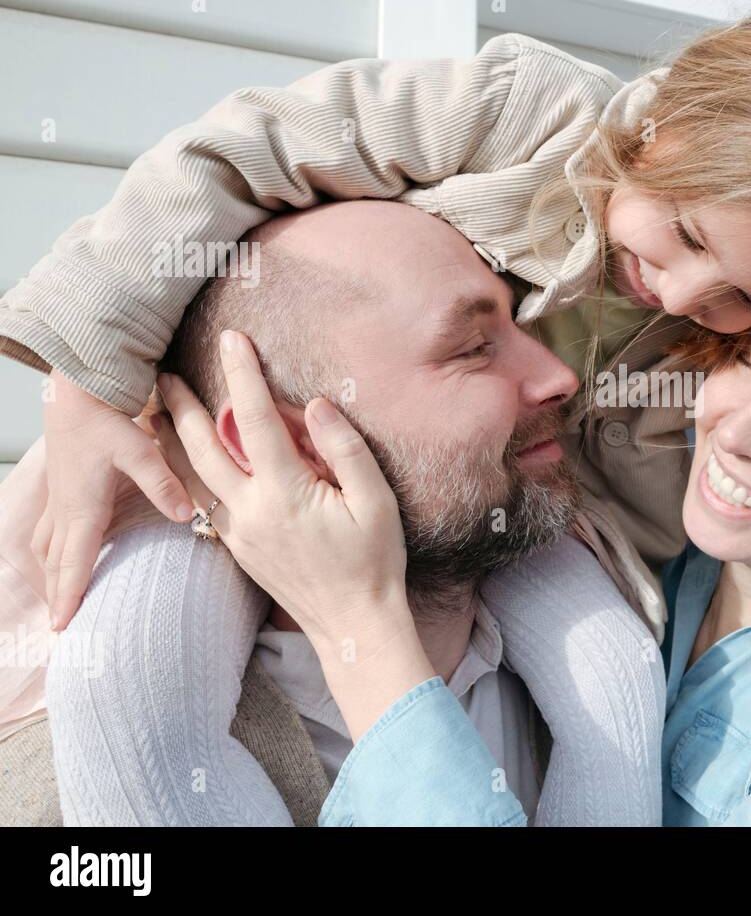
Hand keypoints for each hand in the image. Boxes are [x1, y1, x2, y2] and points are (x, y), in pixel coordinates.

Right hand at [34, 370, 191, 628]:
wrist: (77, 387)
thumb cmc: (107, 417)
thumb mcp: (140, 451)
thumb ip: (163, 484)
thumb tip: (187, 517)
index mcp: (82, 507)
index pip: (74, 563)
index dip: (68, 596)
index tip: (63, 628)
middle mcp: (64, 508)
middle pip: (55, 563)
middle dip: (57, 596)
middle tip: (60, 629)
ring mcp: (58, 497)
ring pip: (46, 547)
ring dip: (51, 574)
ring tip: (58, 598)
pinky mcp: (60, 486)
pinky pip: (47, 529)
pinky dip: (50, 551)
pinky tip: (58, 555)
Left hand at [155, 329, 433, 738]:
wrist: (353, 625)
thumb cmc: (374, 561)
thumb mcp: (376, 500)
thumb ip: (345, 449)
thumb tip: (315, 406)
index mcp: (285, 493)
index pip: (255, 419)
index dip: (243, 375)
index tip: (233, 340)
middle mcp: (251, 511)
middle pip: (200, 448)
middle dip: (181, 405)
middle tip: (163, 372)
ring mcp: (239, 533)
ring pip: (191, 477)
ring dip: (173, 440)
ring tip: (159, 410)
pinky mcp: (238, 549)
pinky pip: (203, 502)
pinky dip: (189, 473)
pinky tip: (189, 460)